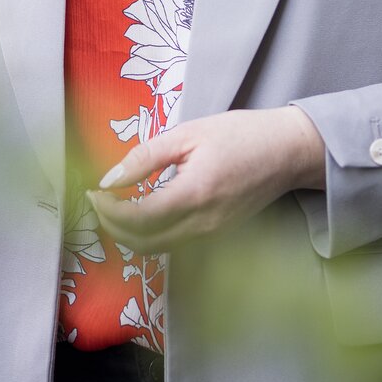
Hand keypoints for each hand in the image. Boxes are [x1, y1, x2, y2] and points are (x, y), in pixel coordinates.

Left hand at [87, 107, 326, 252]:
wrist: (287, 151)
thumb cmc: (239, 134)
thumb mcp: (188, 134)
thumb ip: (145, 157)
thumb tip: (109, 179)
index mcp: (194, 194)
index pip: (138, 218)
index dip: (109, 210)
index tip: (94, 191)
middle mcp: (203, 223)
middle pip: (143, 243)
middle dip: (112, 226)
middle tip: (99, 201)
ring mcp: (211, 234)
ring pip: (158, 248)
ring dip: (129, 234)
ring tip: (115, 205)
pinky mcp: (216, 234)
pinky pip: (174, 243)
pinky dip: (150, 233)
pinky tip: (142, 210)